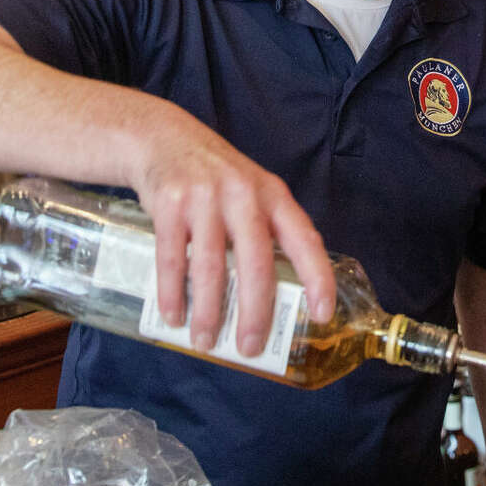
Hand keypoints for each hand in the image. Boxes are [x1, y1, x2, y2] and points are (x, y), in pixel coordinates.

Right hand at [130, 117, 334, 356]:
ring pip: (211, 267)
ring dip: (208, 311)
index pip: (304, 240)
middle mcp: (243, 195)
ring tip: (206, 341)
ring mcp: (204, 199)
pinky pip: (171, 258)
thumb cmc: (216, 179)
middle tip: (251, 348)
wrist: (164, 137)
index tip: (321, 315)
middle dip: (255, 312)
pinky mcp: (169, 204)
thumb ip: (264, 233)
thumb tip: (270, 302)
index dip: (317, 279)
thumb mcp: (252, 192)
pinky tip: (174, 315)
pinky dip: (172, 293)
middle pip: (256, 263)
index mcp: (273, 196)